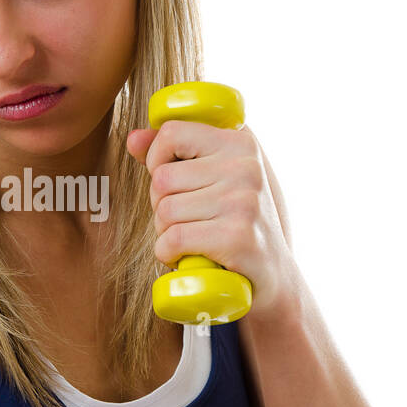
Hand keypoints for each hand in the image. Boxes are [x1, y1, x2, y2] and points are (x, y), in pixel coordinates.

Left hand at [126, 119, 297, 319]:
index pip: (172, 132)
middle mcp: (245, 167)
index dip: (156, 160)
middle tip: (186, 221)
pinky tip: (185, 256)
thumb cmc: (234, 222)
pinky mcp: (237, 236)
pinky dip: (168, 253)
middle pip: (162, 179)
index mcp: (240, 143)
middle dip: (161, 206)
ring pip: (165, 211)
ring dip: (166, 233)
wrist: (273, 274)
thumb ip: (173, 155)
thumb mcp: (213, 179)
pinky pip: (174, 239)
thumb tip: (133, 140)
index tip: (170, 182)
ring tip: (191, 239)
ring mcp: (243, 201)